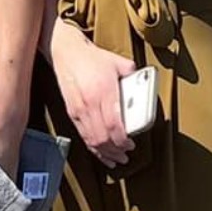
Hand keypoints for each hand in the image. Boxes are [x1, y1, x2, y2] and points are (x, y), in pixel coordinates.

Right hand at [45, 19, 136, 166]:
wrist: (66, 51)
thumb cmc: (92, 57)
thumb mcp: (118, 62)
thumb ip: (133, 75)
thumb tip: (145, 86)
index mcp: (104, 91)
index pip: (114, 125)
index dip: (123, 140)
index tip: (131, 144)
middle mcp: (90, 103)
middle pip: (103, 137)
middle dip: (116, 150)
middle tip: (126, 154)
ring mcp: (79, 109)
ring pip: (92, 139)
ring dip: (105, 153)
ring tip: (116, 158)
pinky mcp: (72, 112)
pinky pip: (83, 135)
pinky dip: (93, 148)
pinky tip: (101, 153)